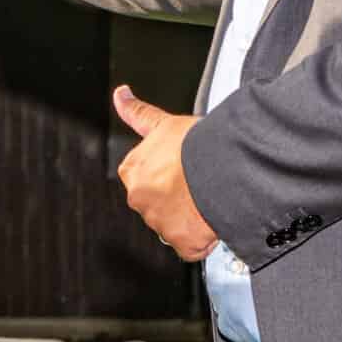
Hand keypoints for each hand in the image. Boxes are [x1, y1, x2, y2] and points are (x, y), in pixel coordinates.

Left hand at [112, 85, 217, 261]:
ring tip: (207, 199)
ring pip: (174, 225)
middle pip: (159, 204)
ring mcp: (159, 223)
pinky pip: (190, 246)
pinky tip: (210, 221)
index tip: (182, 170)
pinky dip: (200, 239)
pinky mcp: (181, 242)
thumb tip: (120, 95)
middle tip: (198, 185)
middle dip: (176, 198)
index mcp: (133, 171)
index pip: (146, 179)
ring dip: (189, 217)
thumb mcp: (163, 123)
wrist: (222, 167)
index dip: (168, 174)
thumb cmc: (195, 144)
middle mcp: (140, 199)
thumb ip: (137, 113)